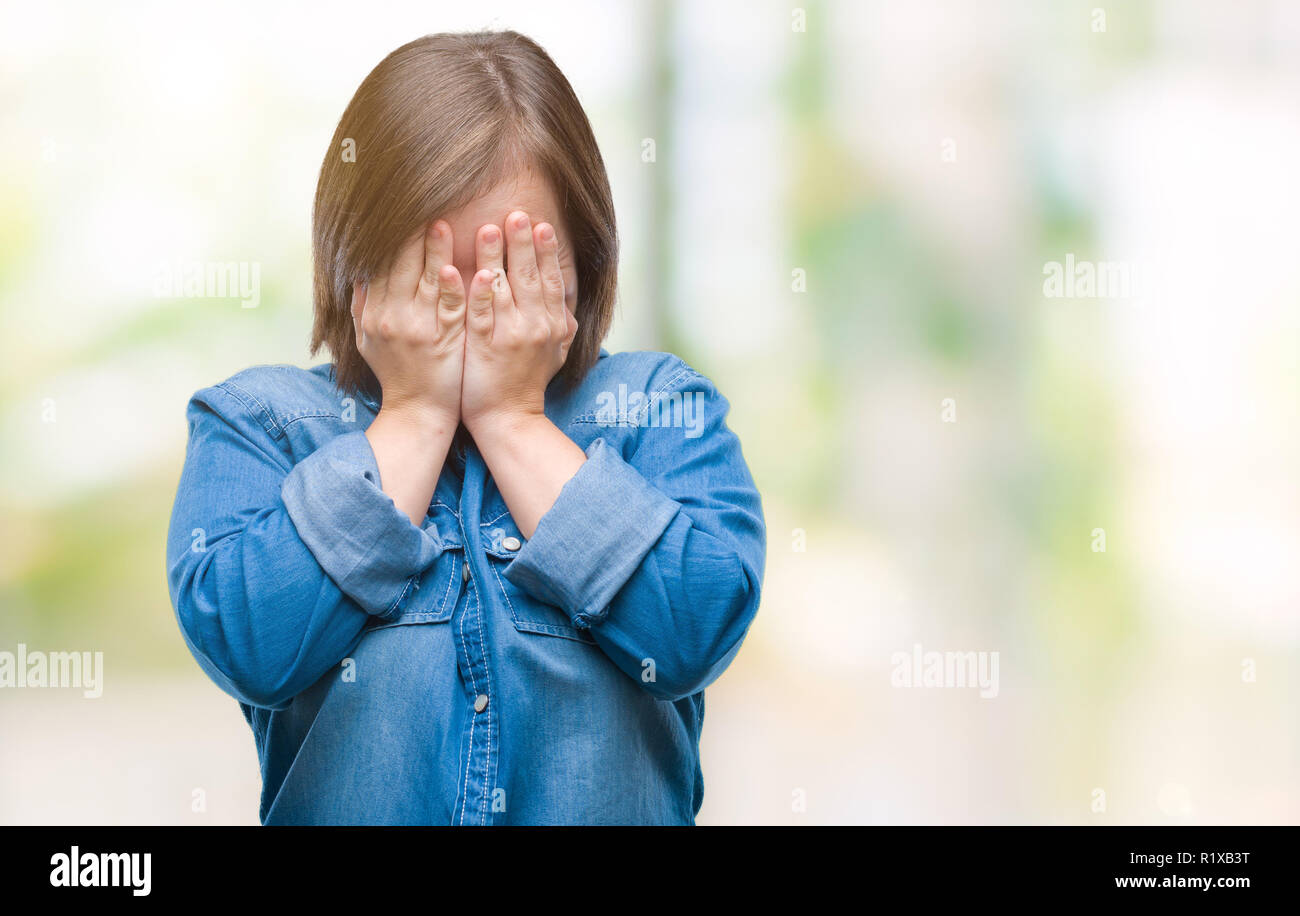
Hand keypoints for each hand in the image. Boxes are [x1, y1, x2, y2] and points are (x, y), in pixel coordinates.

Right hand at [352, 219, 465, 425]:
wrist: (418, 412)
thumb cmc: (396, 373)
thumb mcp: (367, 340)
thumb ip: (361, 304)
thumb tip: (357, 270)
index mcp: (374, 312)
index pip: (379, 263)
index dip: (387, 235)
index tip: (396, 209)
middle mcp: (392, 317)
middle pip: (399, 265)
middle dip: (410, 232)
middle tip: (421, 201)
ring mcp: (418, 329)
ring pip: (425, 280)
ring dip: (434, 249)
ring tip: (440, 222)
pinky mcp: (444, 340)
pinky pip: (447, 308)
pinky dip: (450, 287)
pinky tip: (453, 267)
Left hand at [460, 210, 576, 432]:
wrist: (509, 419)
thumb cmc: (526, 382)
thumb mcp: (555, 353)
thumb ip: (561, 325)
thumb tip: (568, 304)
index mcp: (552, 324)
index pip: (551, 280)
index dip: (547, 251)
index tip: (541, 225)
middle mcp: (535, 327)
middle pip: (530, 277)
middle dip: (524, 243)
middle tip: (518, 213)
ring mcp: (509, 337)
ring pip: (504, 289)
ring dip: (498, 257)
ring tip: (490, 227)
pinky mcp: (485, 348)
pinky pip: (481, 315)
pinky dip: (479, 294)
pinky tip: (476, 272)